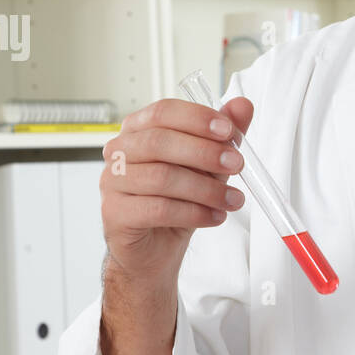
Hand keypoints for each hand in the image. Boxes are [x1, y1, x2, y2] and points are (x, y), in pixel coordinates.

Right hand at [101, 95, 252, 283]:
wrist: (156, 248)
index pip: (163, 112)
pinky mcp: (114, 213)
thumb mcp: (207, 165)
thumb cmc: (177, 200)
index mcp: (138, 130)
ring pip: (162, 177)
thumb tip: (243, 106)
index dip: (197, 119)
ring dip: (205, 188)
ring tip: (232, 199)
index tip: (229, 132)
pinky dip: (193, 213)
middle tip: (237, 165)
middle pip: (160, 141)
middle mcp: (120, 151)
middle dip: (205, 153)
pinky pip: (158, 209)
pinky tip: (214, 217)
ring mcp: (112, 182)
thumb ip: (222, 135)